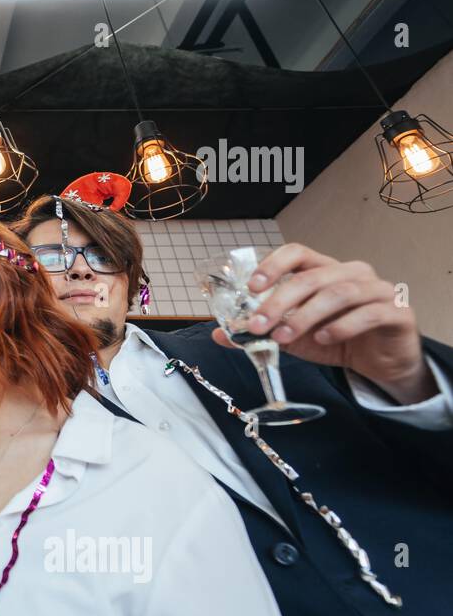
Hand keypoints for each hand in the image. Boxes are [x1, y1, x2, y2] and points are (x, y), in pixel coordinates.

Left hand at [212, 243, 435, 403]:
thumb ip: (261, 332)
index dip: (273, 265)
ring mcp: (378, 289)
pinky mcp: (397, 312)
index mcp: (325, 270)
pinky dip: (342, 326)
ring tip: (283, 337)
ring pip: (338, 293)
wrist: (379, 363)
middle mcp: (352, 272)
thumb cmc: (335, 339)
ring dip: (305, 316)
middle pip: (312, 276)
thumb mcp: (292, 337)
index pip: (297, 252)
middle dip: (279, 301)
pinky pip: (368, 313)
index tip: (251, 288)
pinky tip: (324, 339)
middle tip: (257, 325)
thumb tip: (219, 334)